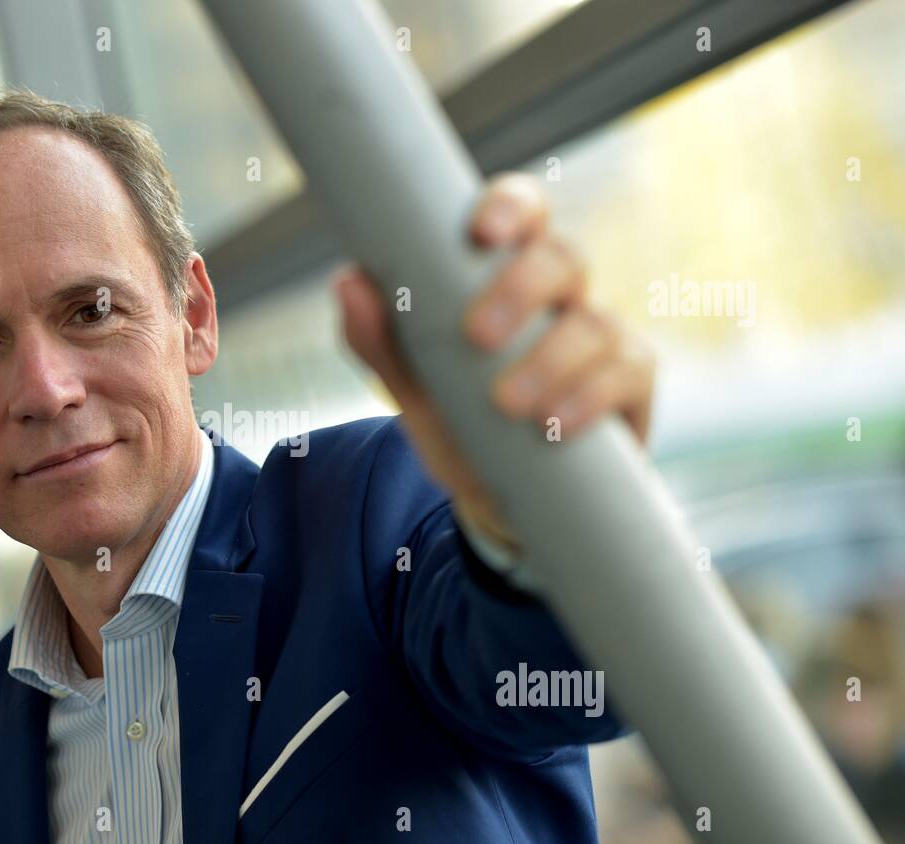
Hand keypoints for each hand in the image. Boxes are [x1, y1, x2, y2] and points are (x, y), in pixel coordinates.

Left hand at [335, 172, 656, 558]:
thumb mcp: (414, 390)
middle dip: (521, 289)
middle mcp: (561, 296)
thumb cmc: (460, 425)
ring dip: (548, 360)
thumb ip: (380, 342)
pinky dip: (589, 395)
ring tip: (507, 405)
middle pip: (563, 257)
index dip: (509, 206)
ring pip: (594, 322)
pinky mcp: (630, 384)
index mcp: (507, 276)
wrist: (504, 502)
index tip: (480, 232)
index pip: (521, 214)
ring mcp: (601, 338)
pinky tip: (556, 423)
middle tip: (477, 337)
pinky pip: (626, 371)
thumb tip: (347, 281)